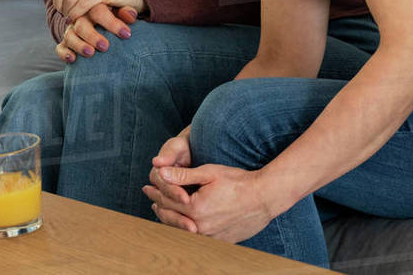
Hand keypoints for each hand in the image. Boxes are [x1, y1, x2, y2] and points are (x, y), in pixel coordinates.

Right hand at [55, 4, 138, 62]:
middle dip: (92, 36)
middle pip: (81, 24)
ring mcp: (71, 30)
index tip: (126, 34)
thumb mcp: (119, 10)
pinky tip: (72, 59)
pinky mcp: (65, 42)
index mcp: (93, 7)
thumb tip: (132, 14)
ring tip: (90, 53)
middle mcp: (80, 17)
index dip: (112, 23)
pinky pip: (60, 47)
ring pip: (70, 35)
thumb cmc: (113, 14)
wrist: (99, 17)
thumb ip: (125, 12)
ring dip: (79, 45)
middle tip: (105, 46)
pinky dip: (64, 53)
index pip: (99, 11)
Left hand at [142, 162, 275, 242]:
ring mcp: (211, 236)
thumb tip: (160, 171)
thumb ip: (183, 175)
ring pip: (182, 230)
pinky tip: (186, 222)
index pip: (167, 201)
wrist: (264, 198)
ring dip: (171, 219)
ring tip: (163, 210)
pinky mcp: (221, 241)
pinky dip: (186, 228)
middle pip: (171, 218)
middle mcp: (200, 227)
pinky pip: (197, 237)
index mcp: (195, 209)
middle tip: (151, 199)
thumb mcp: (209, 173)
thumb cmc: (238, 182)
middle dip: (159, 206)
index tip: (147, 186)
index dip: (155, 192)